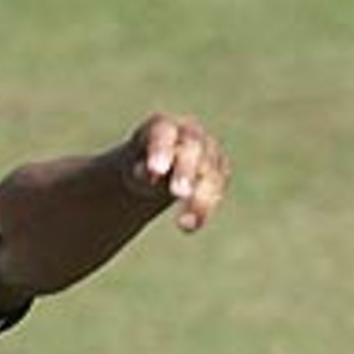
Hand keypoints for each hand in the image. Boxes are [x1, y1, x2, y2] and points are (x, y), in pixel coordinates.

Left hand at [124, 114, 230, 232]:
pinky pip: (216, 189)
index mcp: (162, 126)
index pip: (163, 132)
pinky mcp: (219, 171)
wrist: (159, 171)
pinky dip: (204, 208)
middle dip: (186, 171)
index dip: (161, 149)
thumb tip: (150, 174)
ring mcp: (209, 151)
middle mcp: (189, 134)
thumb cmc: (142, 167)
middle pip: (193, 149)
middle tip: (178, 193)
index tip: (156, 171)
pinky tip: (190, 226)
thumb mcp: (134, 169)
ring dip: (199, 198)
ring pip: (210, 172)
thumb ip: (142, 171)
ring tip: (184, 224)